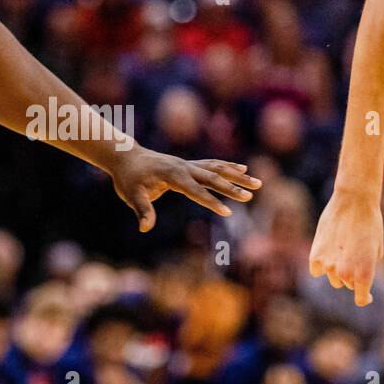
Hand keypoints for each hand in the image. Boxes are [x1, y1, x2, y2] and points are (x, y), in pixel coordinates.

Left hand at [111, 148, 260, 232]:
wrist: (125, 156)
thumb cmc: (128, 178)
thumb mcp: (131, 195)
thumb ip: (142, 210)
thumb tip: (145, 228)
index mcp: (173, 176)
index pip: (196, 191)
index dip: (212, 203)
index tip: (228, 213)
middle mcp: (184, 167)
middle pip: (213, 177)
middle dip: (233, 187)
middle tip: (251, 195)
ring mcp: (188, 164)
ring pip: (218, 169)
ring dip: (238, 176)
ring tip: (257, 182)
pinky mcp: (190, 164)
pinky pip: (213, 165)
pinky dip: (229, 167)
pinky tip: (243, 168)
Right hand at [308, 190, 383, 305]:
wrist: (354, 201)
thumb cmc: (370, 223)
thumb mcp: (376, 248)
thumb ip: (367, 266)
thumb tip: (358, 275)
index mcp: (365, 274)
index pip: (361, 299)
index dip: (364, 298)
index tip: (365, 296)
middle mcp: (346, 274)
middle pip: (347, 284)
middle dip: (352, 275)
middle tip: (355, 255)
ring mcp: (329, 266)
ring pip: (332, 278)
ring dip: (337, 269)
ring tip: (342, 249)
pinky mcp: (315, 256)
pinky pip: (317, 270)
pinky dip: (322, 264)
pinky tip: (328, 250)